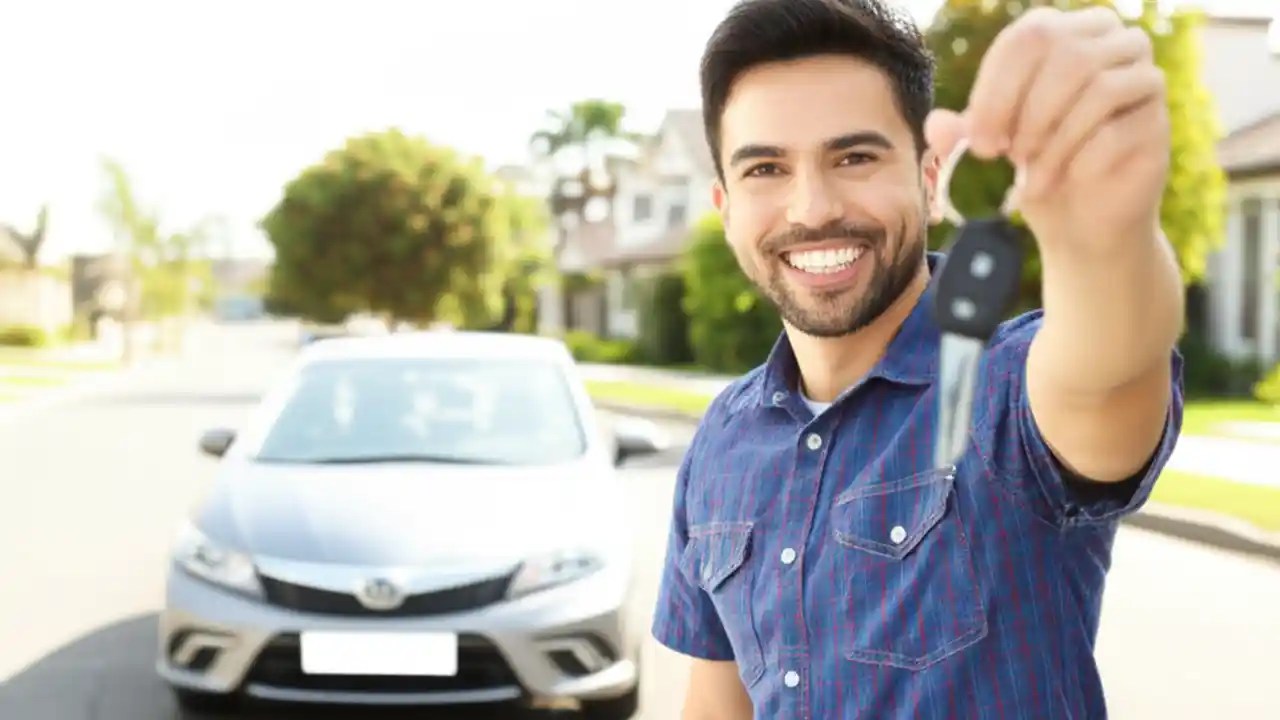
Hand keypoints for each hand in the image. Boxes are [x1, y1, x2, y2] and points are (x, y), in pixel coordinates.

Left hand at [925, 6, 1168, 250]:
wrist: (1080, 218)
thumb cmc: (1034, 165)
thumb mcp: (991, 144)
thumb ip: (961, 131)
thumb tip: (935, 125)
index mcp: (1063, 32)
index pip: (1028, 37)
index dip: (997, 88)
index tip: (978, 140)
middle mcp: (1110, 41)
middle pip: (1066, 54)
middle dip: (1025, 112)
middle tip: (1003, 156)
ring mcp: (1141, 77)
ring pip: (1096, 87)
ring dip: (1052, 137)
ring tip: (1030, 172)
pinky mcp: (1156, 122)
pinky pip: (1116, 130)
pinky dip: (1078, 161)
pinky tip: (1060, 181)